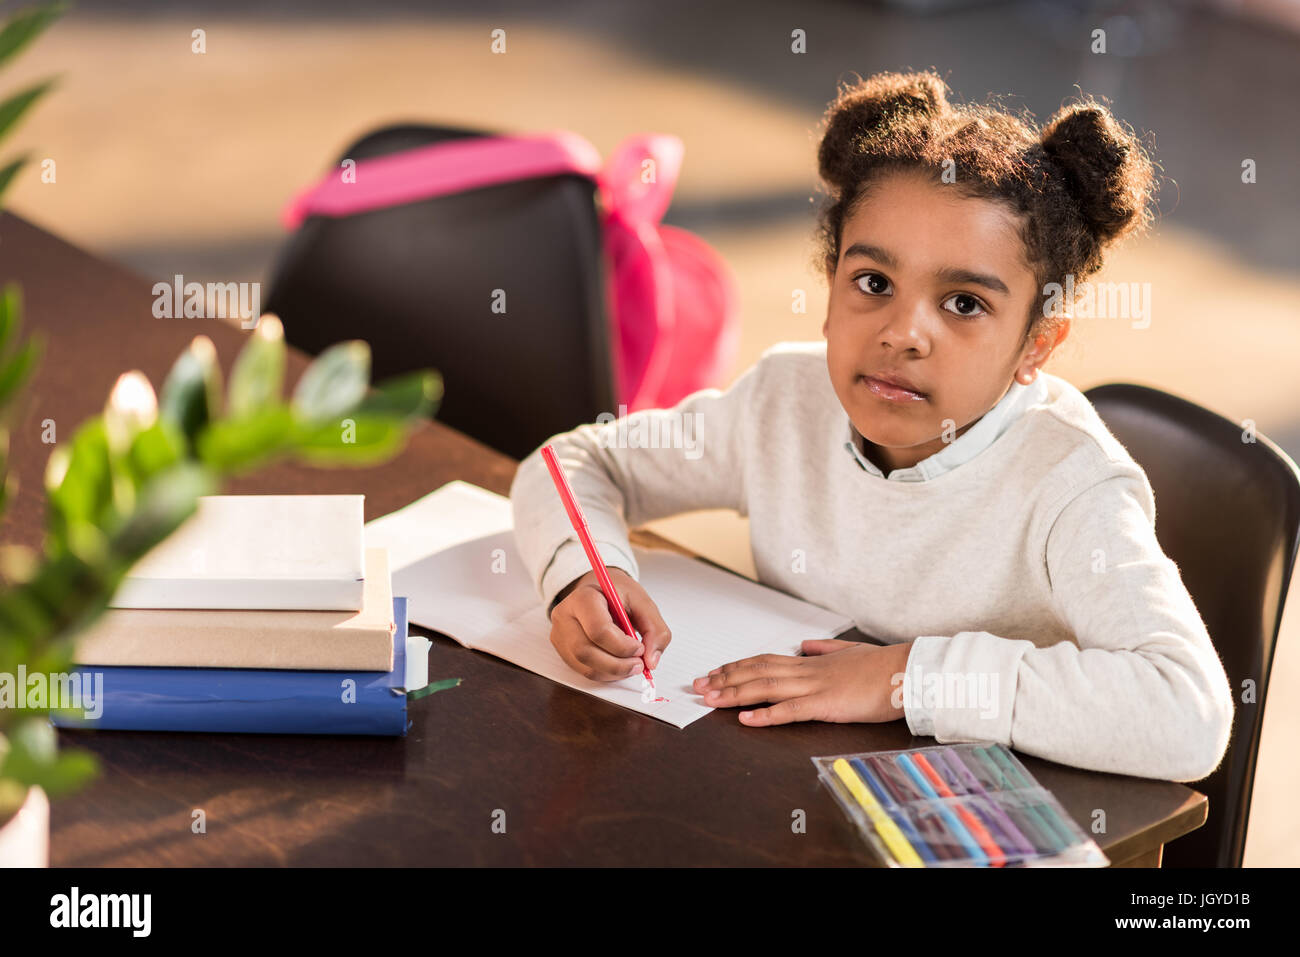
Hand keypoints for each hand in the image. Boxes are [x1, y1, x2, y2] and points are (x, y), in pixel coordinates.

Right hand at [548, 568, 671, 681]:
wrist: (600, 590)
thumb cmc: (618, 594)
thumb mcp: (643, 603)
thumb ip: (655, 630)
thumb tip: (651, 661)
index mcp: (583, 598)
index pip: (598, 630)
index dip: (622, 646)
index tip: (640, 648)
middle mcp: (565, 616)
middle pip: (586, 652)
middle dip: (618, 665)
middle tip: (639, 664)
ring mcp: (560, 634)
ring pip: (585, 666)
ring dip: (614, 672)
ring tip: (632, 664)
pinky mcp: (563, 650)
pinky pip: (584, 671)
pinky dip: (606, 674)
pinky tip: (619, 665)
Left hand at [692, 638, 912, 725]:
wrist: (907, 671)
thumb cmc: (883, 666)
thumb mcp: (850, 652)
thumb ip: (825, 649)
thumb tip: (805, 644)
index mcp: (811, 661)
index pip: (765, 661)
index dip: (737, 667)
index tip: (715, 672)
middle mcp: (807, 671)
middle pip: (757, 672)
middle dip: (725, 679)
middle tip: (698, 686)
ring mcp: (815, 686)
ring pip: (765, 688)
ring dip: (734, 694)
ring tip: (710, 700)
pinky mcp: (826, 704)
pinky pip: (790, 710)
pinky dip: (765, 715)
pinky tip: (746, 719)